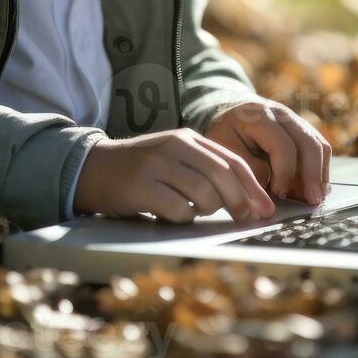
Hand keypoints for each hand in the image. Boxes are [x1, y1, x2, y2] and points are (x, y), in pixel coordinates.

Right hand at [73, 128, 276, 223]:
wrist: (91, 168)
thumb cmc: (139, 170)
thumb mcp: (173, 158)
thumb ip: (204, 169)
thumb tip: (246, 200)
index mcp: (187, 138)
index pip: (231, 161)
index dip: (254, 187)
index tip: (266, 209)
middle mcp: (174, 147)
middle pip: (222, 177)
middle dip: (240, 202)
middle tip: (246, 220)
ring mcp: (157, 166)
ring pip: (204, 194)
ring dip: (207, 211)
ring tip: (193, 212)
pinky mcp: (141, 187)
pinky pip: (177, 210)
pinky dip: (182, 218)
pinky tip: (171, 215)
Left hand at [203, 99, 331, 205]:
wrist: (228, 115)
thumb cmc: (225, 135)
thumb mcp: (225, 151)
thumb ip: (249, 169)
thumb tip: (277, 189)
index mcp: (259, 116)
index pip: (283, 145)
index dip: (285, 173)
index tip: (279, 194)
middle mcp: (283, 114)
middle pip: (309, 142)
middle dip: (313, 174)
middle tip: (313, 200)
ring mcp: (296, 120)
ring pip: (320, 145)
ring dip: (319, 173)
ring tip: (313, 198)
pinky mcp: (303, 130)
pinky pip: (319, 149)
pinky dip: (319, 170)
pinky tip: (311, 188)